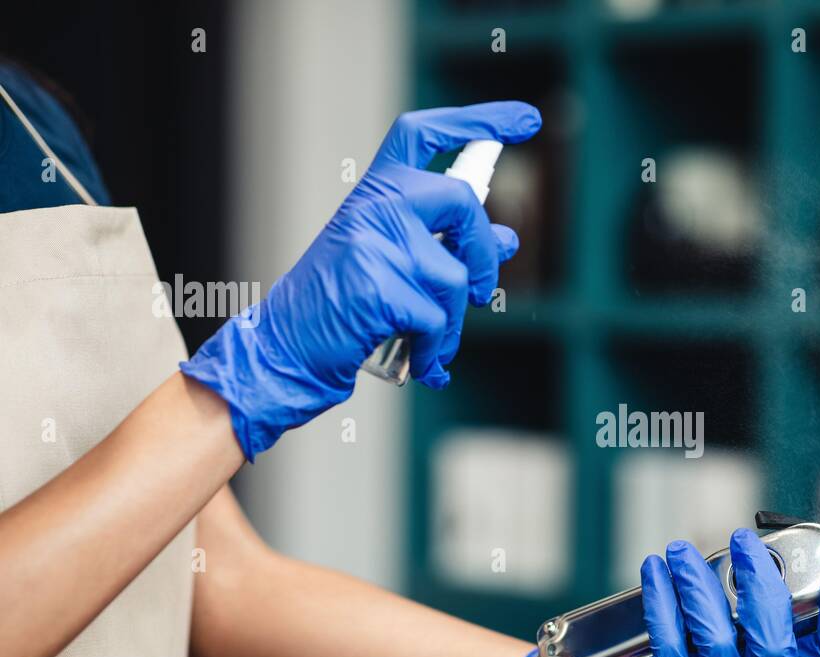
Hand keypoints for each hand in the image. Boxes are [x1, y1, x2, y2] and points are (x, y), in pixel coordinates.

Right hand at [181, 101, 541, 459]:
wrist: (285, 347)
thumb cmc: (342, 304)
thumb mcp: (394, 261)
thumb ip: (447, 244)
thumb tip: (509, 239)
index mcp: (375, 190)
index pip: (425, 133)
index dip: (479, 121)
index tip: (526, 120)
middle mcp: (375, 205)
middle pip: (461, 200)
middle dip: (483, 251)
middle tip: (481, 290)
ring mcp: (374, 242)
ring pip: (454, 277)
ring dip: (454, 323)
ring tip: (435, 346)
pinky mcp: (378, 286)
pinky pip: (437, 320)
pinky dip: (437, 351)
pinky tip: (426, 366)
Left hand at [515, 528, 819, 656]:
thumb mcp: (726, 633)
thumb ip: (745, 600)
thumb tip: (754, 545)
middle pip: (774, 644)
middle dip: (760, 585)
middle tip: (741, 541)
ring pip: (717, 637)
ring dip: (698, 585)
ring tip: (678, 552)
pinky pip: (670, 639)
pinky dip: (661, 599)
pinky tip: (654, 572)